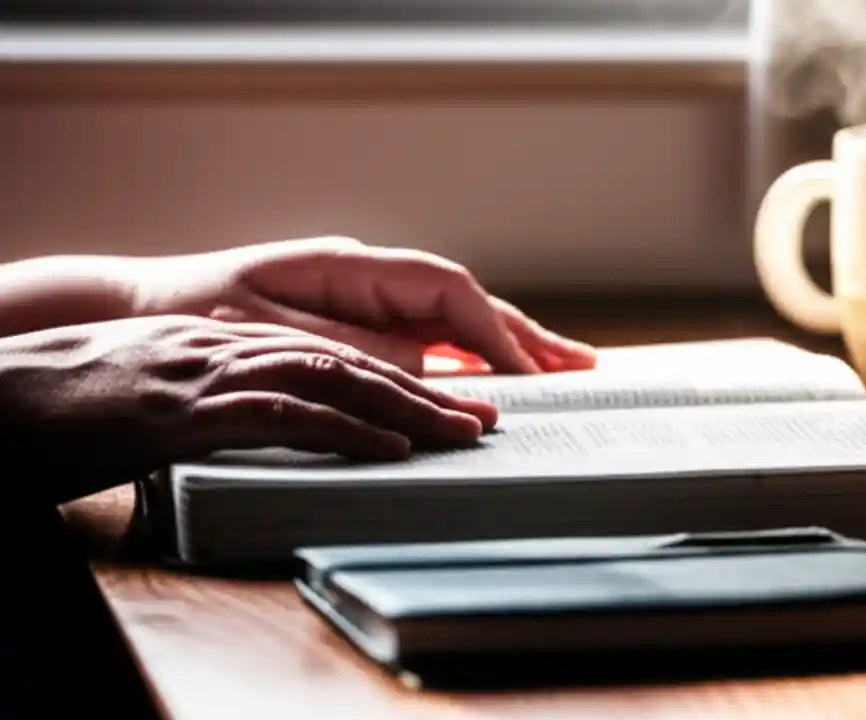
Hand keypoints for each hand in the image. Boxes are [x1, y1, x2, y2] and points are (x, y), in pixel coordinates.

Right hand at [0, 315, 496, 503]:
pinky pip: (284, 415)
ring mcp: (209, 373)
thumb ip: (221, 399)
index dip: (397, 375)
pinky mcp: (187, 411)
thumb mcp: (159, 392)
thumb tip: (275, 424)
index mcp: (225, 341)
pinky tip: (388, 447)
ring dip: (405, 408)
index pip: (329, 351)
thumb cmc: (70, 401)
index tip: (448, 401)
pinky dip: (345, 430)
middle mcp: (228, 346)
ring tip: (459, 432)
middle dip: (425, 389)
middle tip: (482, 417)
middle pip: (348, 359)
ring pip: (331, 379)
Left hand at [131, 237, 596, 374]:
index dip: (495, 333)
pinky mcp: (364, 324)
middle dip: (527, 334)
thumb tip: (429, 368)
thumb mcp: (270, 336)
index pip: (447, 293)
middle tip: (584, 366)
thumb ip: (351, 348)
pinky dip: (476, 356)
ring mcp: (371, 300)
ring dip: (514, 344)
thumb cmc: (201, 316)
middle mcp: (372, 279)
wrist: (154, 307)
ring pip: (459, 320)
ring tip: (569, 368)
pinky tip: (502, 375)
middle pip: (469, 302)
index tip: (530, 374)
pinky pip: (434, 339)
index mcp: (353, 267)